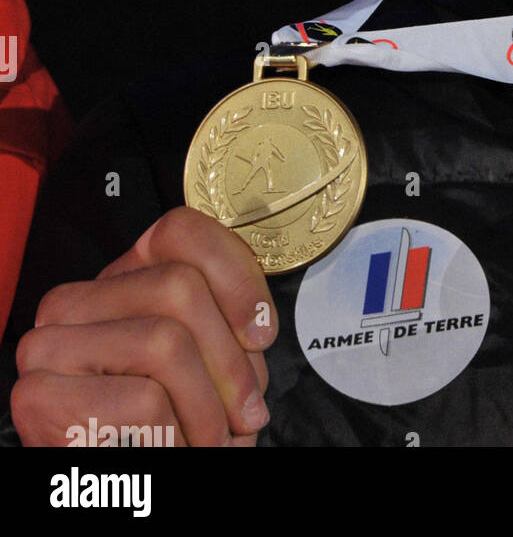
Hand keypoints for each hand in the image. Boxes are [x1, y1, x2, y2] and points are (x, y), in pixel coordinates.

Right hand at [11, 206, 275, 446]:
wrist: (118, 490)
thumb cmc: (168, 426)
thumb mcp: (204, 364)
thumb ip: (225, 326)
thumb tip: (256, 324)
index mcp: (118, 280)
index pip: (180, 231)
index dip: (236, 276)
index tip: (262, 334)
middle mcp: (73, 301)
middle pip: (180, 286)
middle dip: (230, 360)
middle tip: (247, 413)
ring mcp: (49, 345)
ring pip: (164, 341)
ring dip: (209, 407)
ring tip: (216, 441)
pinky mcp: (40, 396)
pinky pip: (144, 401)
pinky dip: (178, 437)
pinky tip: (175, 452)